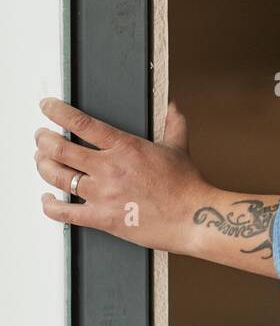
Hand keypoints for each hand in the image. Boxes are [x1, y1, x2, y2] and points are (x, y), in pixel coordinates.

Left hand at [35, 97, 213, 254]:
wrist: (192, 217)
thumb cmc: (186, 185)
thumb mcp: (178, 148)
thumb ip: (173, 124)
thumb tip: (174, 107)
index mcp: (125, 147)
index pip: (82, 123)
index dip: (58, 112)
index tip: (47, 107)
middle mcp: (109, 168)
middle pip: (60, 149)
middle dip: (44, 140)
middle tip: (41, 137)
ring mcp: (103, 194)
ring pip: (58, 177)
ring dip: (43, 167)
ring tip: (41, 161)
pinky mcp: (102, 218)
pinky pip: (65, 213)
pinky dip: (50, 206)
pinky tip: (47, 199)